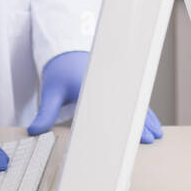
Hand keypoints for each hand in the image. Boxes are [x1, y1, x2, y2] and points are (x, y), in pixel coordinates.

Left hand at [28, 50, 163, 143]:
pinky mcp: (117, 86)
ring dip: (145, 118)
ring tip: (156, 134)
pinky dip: (143, 111)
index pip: (107, 106)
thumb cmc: (60, 72)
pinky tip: (152, 123)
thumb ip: (45, 112)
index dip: (119, 122)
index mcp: (90, 85)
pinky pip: (133, 100)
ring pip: (133, 103)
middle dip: (138, 123)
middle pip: (125, 106)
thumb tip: (35, 130)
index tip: (127, 134)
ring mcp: (114, 84)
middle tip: (149, 139)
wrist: (67, 52)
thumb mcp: (50, 91)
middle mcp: (106, 84)